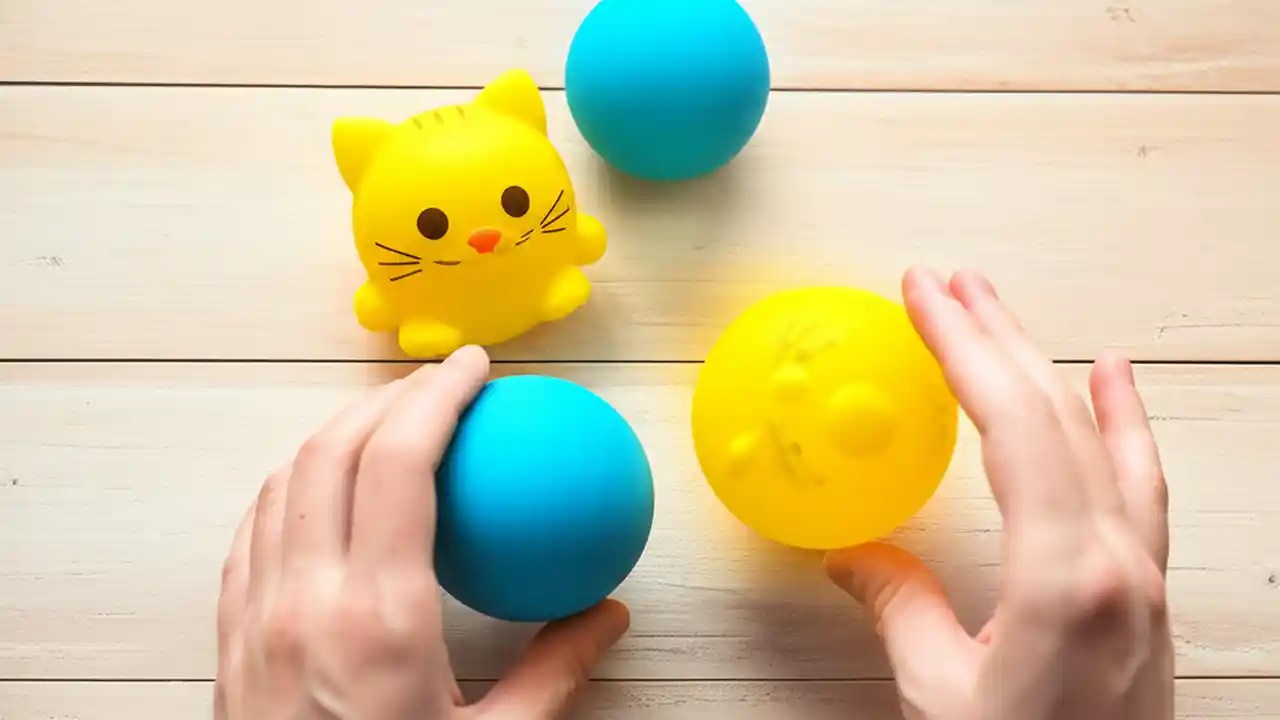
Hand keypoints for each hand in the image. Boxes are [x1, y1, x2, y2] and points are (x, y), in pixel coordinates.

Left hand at [216, 346, 629, 718]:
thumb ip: (557, 675)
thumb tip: (607, 616)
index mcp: (379, 618)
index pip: (401, 463)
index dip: (438, 396)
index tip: (475, 369)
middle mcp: (304, 600)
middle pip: (334, 450)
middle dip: (389, 397)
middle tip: (441, 384)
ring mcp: (255, 616)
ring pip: (284, 480)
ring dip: (338, 433)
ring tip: (389, 424)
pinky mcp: (230, 638)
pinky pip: (253, 529)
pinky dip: (294, 484)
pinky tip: (328, 494)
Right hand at [825, 269, 1172, 719]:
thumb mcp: (938, 693)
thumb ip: (897, 606)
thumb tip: (852, 553)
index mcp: (1067, 579)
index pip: (1015, 426)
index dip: (965, 348)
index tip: (925, 294)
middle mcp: (1120, 563)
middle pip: (1058, 416)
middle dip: (996, 337)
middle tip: (947, 282)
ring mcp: (1144, 576)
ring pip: (1101, 439)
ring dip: (1046, 366)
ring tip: (1004, 310)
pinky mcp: (1146, 593)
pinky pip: (1141, 483)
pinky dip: (1123, 422)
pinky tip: (1113, 384)